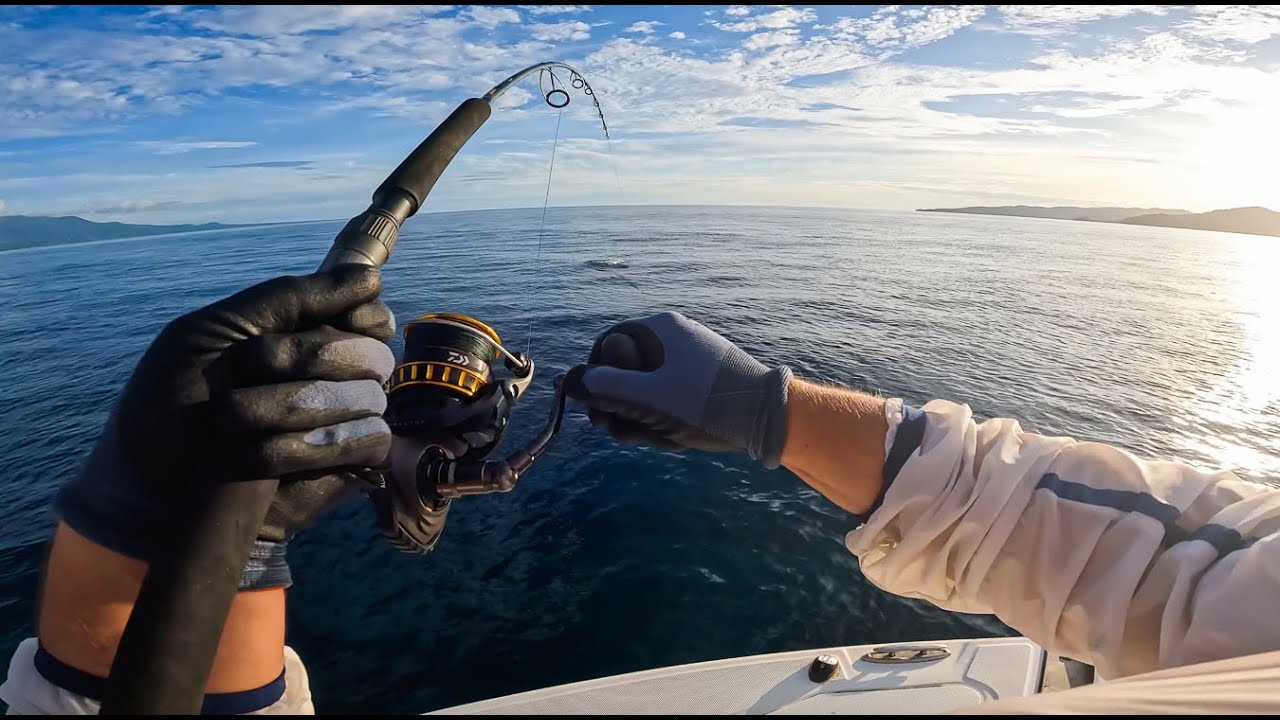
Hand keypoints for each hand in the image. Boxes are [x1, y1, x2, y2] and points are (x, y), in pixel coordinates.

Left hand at [55, 266, 395, 588]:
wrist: (146, 485)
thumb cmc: (170, 402)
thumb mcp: (212, 331)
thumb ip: (288, 298)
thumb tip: (371, 278)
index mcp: (309, 337)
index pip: (370, 315)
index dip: (354, 314)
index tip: (317, 320)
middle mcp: (337, 378)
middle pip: (372, 353)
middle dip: (308, 356)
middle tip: (251, 368)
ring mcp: (346, 423)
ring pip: (367, 397)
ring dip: (292, 406)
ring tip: (236, 422)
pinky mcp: (347, 468)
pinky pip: (366, 441)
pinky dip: (309, 447)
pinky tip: (263, 457)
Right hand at [564, 311, 791, 466]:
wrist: (771, 419)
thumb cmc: (708, 405)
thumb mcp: (650, 399)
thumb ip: (606, 388)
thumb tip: (569, 380)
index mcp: (659, 329)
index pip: (607, 347)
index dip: (595, 381)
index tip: (597, 414)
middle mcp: (673, 338)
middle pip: (625, 370)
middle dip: (621, 406)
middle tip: (624, 433)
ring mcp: (690, 359)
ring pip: (646, 389)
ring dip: (642, 418)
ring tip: (657, 439)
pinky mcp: (703, 381)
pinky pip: (669, 397)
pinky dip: (665, 419)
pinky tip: (675, 440)